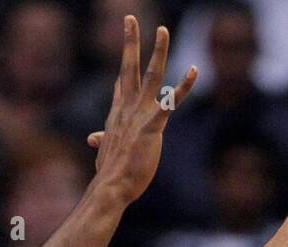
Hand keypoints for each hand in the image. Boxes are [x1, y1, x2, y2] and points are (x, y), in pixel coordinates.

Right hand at [88, 16, 196, 204]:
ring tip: (162, 30)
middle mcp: (127, 108)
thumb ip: (102, 140)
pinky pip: (170, 102)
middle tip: (130, 17)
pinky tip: (194, 70)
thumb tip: (93, 137)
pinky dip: (183, 86)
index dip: (125, 60)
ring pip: (151, 76)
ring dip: (157, 52)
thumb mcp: (106, 151)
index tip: (126, 40)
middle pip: (129, 68)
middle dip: (130, 41)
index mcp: (119, 113)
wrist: (112, 187)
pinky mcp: (152, 127)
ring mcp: (139, 116)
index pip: (122, 82)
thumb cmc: (111, 172)